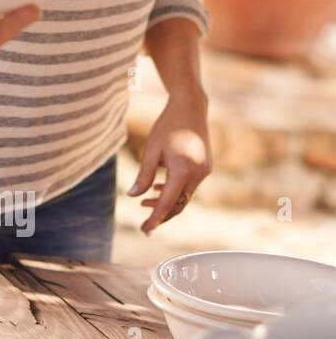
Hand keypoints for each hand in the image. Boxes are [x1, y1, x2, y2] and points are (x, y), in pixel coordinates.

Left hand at [128, 92, 210, 232]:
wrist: (191, 108)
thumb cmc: (167, 127)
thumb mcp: (150, 151)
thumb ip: (143, 175)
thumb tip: (133, 196)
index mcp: (183, 171)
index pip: (167, 203)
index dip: (155, 219)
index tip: (144, 230)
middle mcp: (198, 175)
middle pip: (179, 204)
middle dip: (162, 215)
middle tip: (144, 224)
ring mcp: (204, 172)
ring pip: (185, 196)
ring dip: (167, 202)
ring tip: (145, 202)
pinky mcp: (206, 168)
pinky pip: (189, 186)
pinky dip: (175, 191)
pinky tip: (159, 187)